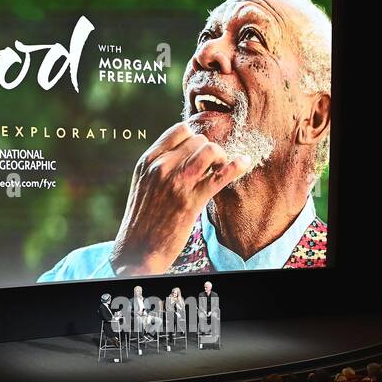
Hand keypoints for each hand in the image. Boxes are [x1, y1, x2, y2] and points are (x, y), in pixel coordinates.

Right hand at [109, 123, 250, 275]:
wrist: (137, 251)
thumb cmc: (142, 221)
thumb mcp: (143, 185)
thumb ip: (159, 168)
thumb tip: (183, 155)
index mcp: (148, 161)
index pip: (180, 131)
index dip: (196, 137)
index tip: (202, 151)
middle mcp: (161, 167)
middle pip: (198, 140)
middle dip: (210, 151)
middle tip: (213, 167)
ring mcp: (177, 183)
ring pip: (210, 151)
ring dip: (221, 158)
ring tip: (221, 170)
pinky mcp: (191, 201)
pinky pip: (220, 176)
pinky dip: (236, 167)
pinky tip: (245, 163)